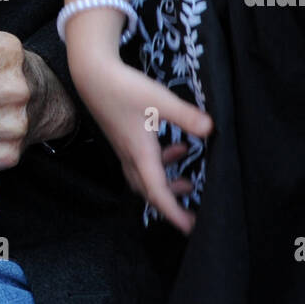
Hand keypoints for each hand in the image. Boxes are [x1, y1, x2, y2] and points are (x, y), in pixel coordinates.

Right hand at [70, 55, 212, 233]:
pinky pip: (141, 163)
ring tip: (188, 181)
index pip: (158, 193)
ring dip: (165, 185)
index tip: (190, 229)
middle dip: (170, 205)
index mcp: (140, 154)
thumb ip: (186, 116)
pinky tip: (175, 147)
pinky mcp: (123, 138)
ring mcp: (124, 148)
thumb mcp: (159, 100)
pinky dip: (159, 165)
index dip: (174, 213)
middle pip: (148, 192)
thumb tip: (212, 130)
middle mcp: (130, 156)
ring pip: (144, 179)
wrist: (92, 74)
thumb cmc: (123, 88)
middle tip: (191, 213)